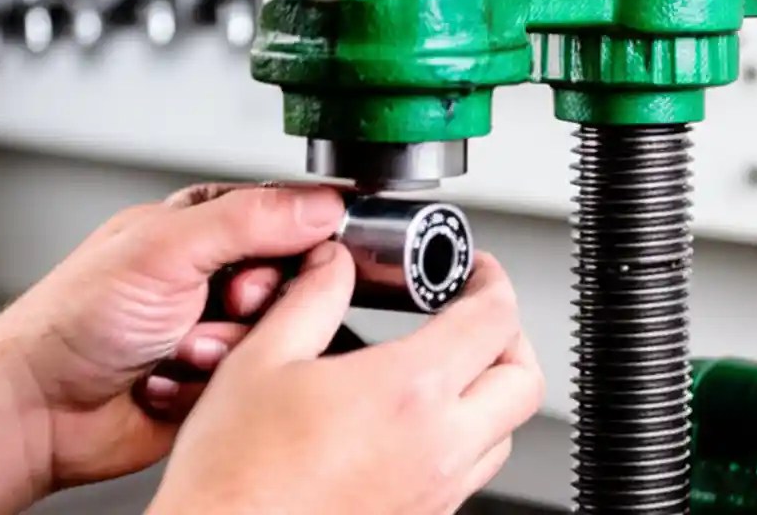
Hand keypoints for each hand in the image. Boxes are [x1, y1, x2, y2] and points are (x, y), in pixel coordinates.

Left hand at [0, 184, 344, 489]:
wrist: (39, 409)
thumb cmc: (74, 319)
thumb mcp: (167, 250)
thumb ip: (250, 220)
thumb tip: (323, 204)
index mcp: (204, 225)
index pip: (289, 220)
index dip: (290, 249)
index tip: (259, 270)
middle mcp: (213, 273)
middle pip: (291, 283)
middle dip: (251, 306)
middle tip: (219, 307)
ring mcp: (216, 328)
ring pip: (275, 336)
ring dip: (225, 350)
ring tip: (176, 350)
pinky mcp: (216, 380)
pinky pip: (254, 382)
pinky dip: (211, 385)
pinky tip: (169, 380)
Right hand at [148, 246, 544, 514]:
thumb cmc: (232, 475)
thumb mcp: (261, 359)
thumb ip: (311, 298)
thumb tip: (334, 264)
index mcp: (408, 392)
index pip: (494, 320)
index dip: (493, 282)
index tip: (477, 271)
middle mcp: (438, 447)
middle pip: (524, 381)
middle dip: (509, 337)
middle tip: (475, 315)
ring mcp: (436, 493)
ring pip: (505, 433)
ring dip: (490, 392)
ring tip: (449, 369)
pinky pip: (470, 474)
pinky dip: (463, 439)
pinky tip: (415, 425)